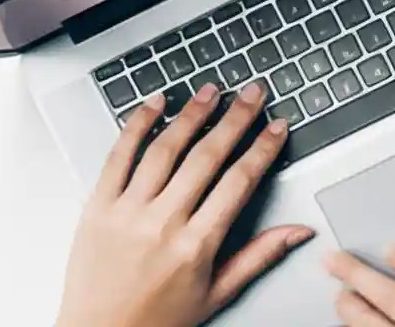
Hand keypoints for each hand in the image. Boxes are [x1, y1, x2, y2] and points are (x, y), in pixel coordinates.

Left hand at [55, 82, 314, 326]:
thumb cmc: (156, 320)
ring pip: (165, 149)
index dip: (262, 149)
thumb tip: (298, 232)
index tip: (276, 127)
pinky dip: (137, 126)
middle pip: (207, 157)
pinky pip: (118, 157)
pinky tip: (154, 104)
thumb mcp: (217, 293)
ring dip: (192, 114)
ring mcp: (126, 212)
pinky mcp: (97, 207)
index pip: (239, 182)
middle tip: (252, 93)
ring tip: (211, 91)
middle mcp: (162, 224)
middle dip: (236, 118)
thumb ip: (259, 256)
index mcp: (196, 246)